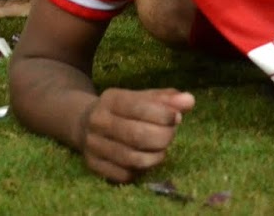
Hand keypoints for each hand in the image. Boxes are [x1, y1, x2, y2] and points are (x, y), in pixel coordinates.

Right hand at [78, 88, 193, 183]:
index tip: (177, 118)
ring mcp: (93, 145)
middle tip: (171, 135)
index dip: (164, 114)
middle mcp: (98, 121)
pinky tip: (145, 160)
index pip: (140, 107)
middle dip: (163, 137)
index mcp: (111, 99)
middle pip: (138, 135)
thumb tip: (189, 101)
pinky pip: (124, 175)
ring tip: (161, 149)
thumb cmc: (123, 110)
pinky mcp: (93, 165)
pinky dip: (140, 171)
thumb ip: (167, 99)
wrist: (84, 122)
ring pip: (132, 158)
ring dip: (155, 157)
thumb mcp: (142, 98)